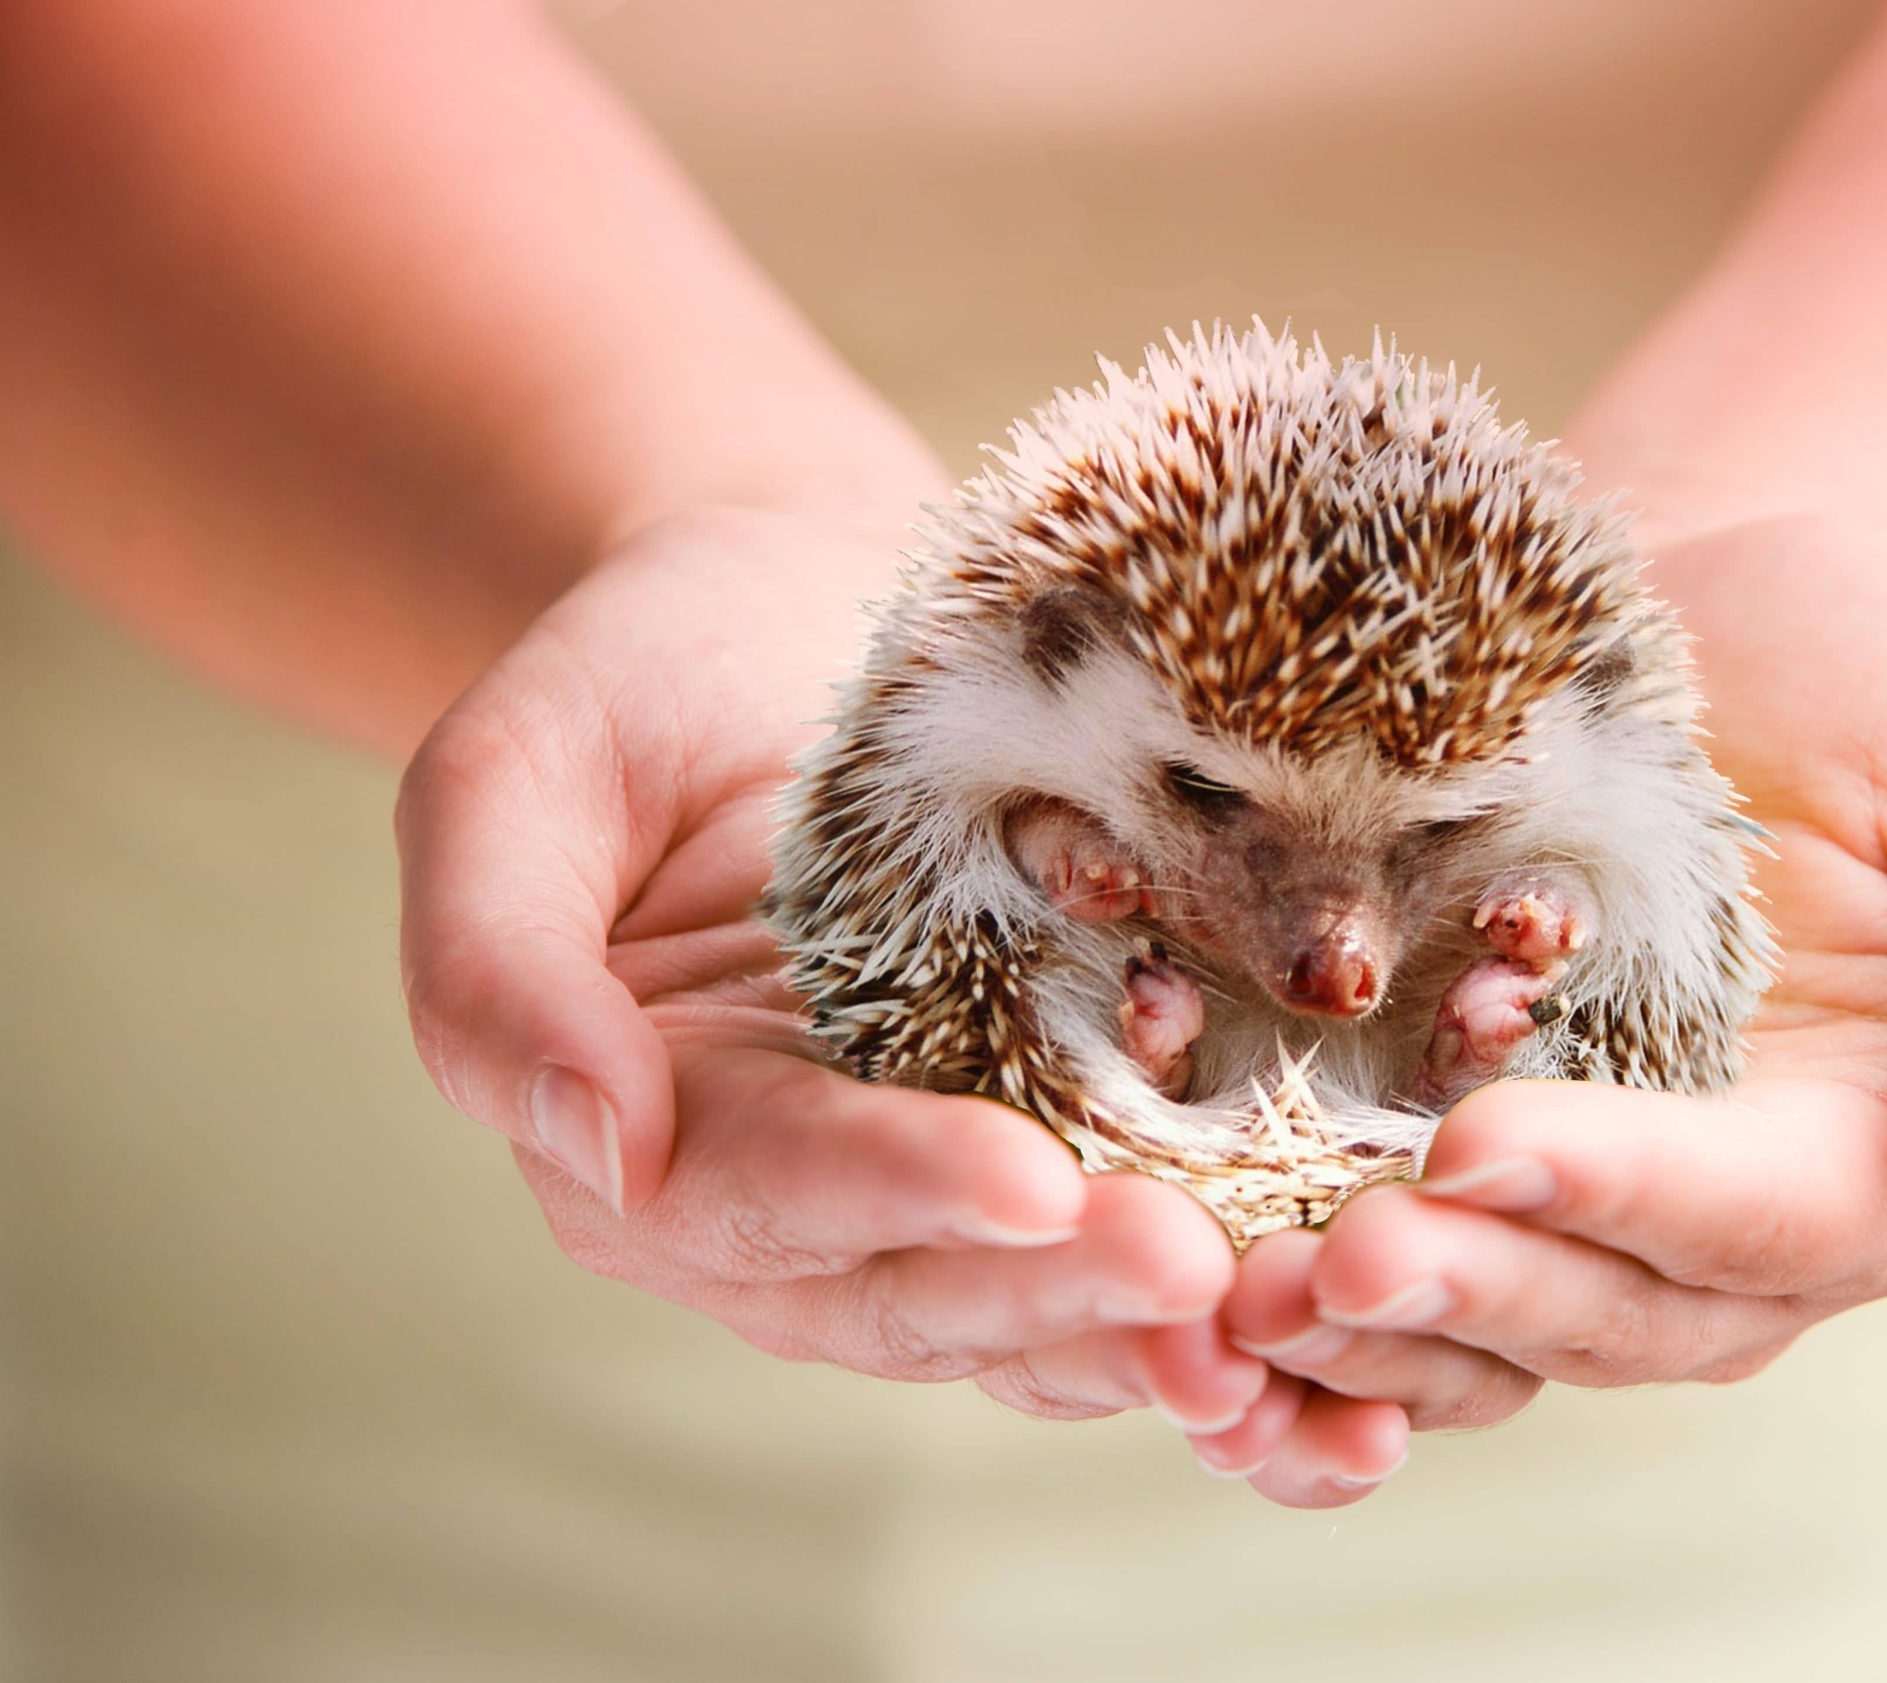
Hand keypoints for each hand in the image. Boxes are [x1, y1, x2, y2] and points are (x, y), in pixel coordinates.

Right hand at [395, 506, 1270, 1433]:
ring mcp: (937, 1180)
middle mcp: (796, 1205)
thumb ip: (497, 966)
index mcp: (650, 1138)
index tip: (1028, 1180)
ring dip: (1158, 1328)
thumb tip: (595, 1144)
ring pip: (1040, 1298)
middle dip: (1059, 1285)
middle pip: (921, 1284)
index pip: (765, 1191)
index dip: (890, 1191)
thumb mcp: (514, 776)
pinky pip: (1131, 1230)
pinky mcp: (1058, 1132)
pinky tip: (1338, 1288)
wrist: (791, 608)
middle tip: (1197, 1270)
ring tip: (1284, 1321)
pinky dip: (1223, 1281)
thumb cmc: (637, 672)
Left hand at [1208, 517, 1886, 1490]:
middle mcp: (1734, 1225)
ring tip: (1226, 1311)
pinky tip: (1192, 1315)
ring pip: (1493, 1328)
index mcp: (1883, 1152)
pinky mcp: (1469, 1162)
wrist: (1729, 627)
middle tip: (1325, 1261)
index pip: (1763, 1213)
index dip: (1628, 1192)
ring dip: (1364, 1339)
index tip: (1484, 1140)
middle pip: (1611, 1308)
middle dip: (1473, 1289)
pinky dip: (1309, 1315)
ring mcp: (1594, 1209)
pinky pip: (1404, 1267)